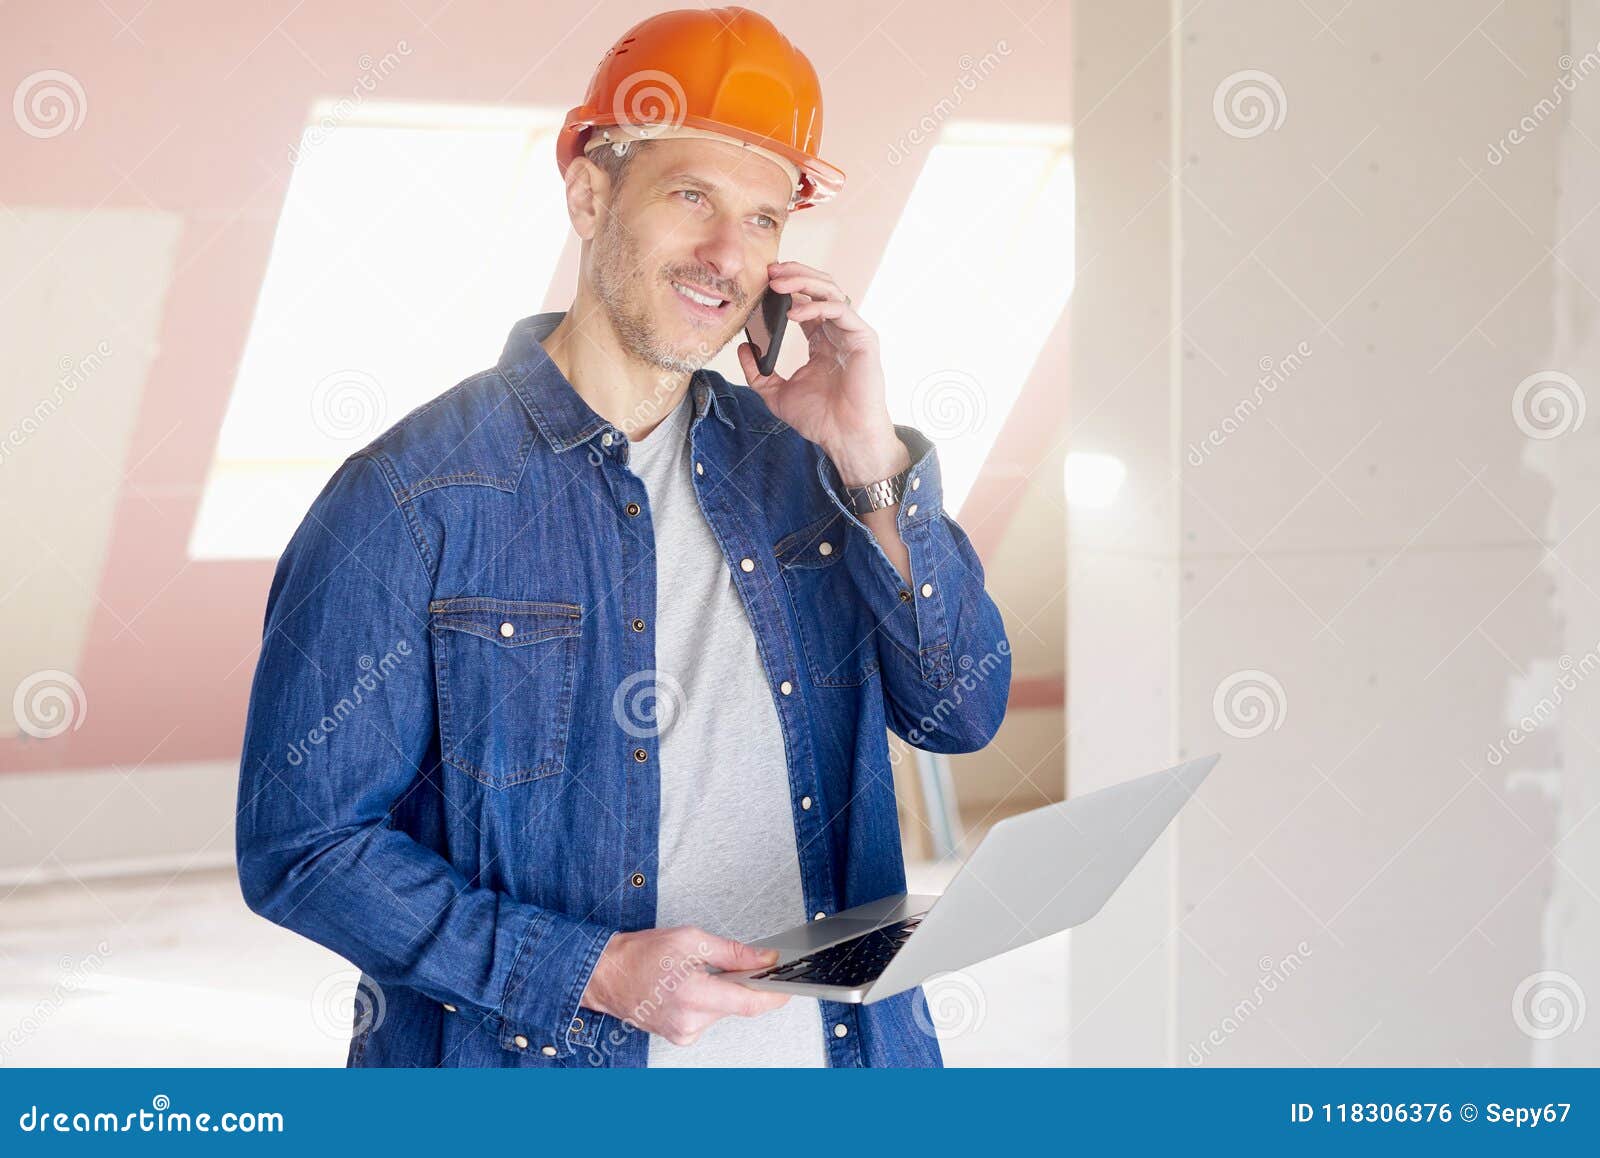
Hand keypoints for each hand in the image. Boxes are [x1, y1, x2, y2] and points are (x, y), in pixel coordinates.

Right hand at [579, 926, 789, 1046]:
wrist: (607, 975)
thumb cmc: (641, 955)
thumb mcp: (691, 940)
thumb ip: (733, 953)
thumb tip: (764, 960)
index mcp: (694, 995)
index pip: (749, 1003)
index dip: (774, 995)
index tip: (789, 986)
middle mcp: (690, 1021)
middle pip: (737, 1005)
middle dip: (740, 984)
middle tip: (727, 964)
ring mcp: (685, 1033)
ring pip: (723, 1011)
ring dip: (721, 992)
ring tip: (695, 974)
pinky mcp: (681, 1037)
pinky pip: (708, 1018)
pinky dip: (708, 1002)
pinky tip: (689, 988)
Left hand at [737, 261, 904, 483]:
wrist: (844, 438)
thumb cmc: (820, 420)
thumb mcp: (777, 394)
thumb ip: (759, 373)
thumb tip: (743, 349)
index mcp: (820, 341)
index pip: (804, 303)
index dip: (785, 289)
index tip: (761, 282)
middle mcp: (837, 332)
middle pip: (819, 289)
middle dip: (794, 275)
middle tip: (769, 272)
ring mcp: (851, 333)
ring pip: (831, 291)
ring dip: (804, 282)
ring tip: (778, 283)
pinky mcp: (863, 339)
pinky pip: (840, 310)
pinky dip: (815, 307)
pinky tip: (792, 313)